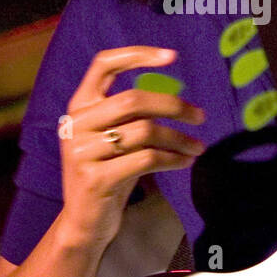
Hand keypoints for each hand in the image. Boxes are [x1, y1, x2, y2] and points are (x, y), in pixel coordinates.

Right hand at [59, 47, 205, 246]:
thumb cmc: (107, 172)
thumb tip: (176, 96)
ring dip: (180, 138)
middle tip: (200, 115)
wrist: (84, 221)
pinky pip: (147, 159)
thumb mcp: (112, 138)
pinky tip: (186, 162)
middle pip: (133, 99)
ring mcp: (83, 152)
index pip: (103, 64)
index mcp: (79, 106)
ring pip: (145, 131)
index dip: (137, 55)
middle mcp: (76, 124)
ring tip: (199, 147)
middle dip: (174, 105)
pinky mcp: (96, 179)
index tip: (171, 56)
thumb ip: (130, 115)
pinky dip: (173, 159)